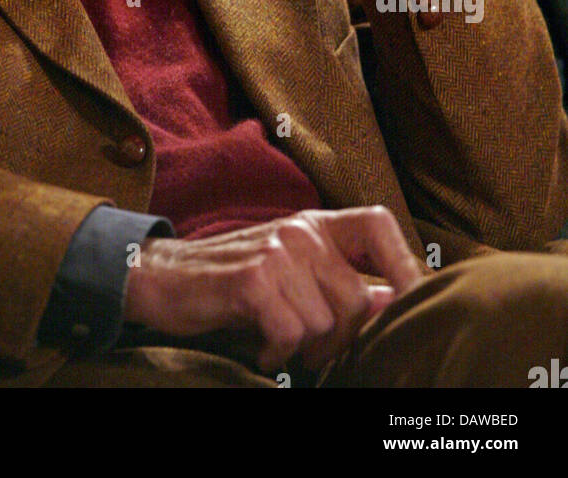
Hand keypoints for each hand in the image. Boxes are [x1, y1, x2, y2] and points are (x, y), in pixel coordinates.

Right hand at [123, 206, 423, 373]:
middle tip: (310, 348)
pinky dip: (276, 351)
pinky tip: (258, 343)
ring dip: (303, 347)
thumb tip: (390, 302)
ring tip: (276, 338)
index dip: (405, 265)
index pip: (380, 225)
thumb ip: (339, 279)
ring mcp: (277, 251)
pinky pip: (292, 334)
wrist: (163, 276)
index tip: (410, 305)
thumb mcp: (292, 269)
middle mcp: (301, 229)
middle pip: (357, 299)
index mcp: (316, 222)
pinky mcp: (253, 280)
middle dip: (341, 339)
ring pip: (325, 322)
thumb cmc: (235, 279)